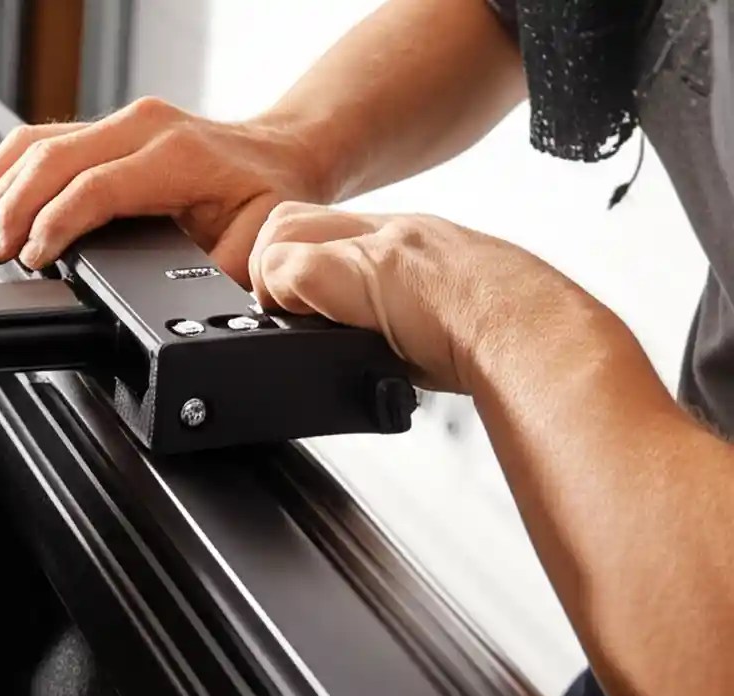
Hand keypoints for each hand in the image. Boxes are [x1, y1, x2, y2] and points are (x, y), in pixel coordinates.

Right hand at [0, 97, 331, 285]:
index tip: (31, 260)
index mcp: (178, 156)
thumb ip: (221, 273)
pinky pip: (41, 137)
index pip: (95, 186)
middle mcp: (144, 127)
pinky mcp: (106, 127)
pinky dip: (9, 169)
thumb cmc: (270, 193)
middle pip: (52, 158)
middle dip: (12, 210)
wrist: (281, 152)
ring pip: (37, 142)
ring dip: (1, 188)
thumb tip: (190, 305)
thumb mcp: (260, 241)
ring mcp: (122, 121)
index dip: (54, 224)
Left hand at [249, 202, 606, 393]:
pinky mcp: (357, 271)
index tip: (311, 308)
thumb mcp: (468, 315)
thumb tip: (401, 353)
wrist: (541, 339)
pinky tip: (320, 337)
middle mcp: (396, 231)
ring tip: (309, 327)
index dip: (306, 263)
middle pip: (291, 218)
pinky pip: (287, 272)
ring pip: (281, 234)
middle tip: (292, 315)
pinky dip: (290, 304)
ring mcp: (375, 247)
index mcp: (420, 239)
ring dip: (280, 285)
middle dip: (277, 264)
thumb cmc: (521, 340)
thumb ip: (423, 316)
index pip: (334, 229)